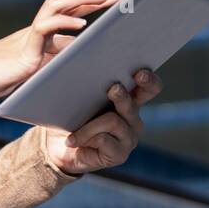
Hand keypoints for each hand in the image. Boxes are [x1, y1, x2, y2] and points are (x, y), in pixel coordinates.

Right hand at [0, 0, 128, 103]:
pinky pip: (43, 28)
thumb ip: (55, 64)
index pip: (70, 11)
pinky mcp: (23, 51)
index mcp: (40, 36)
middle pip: (68, 3)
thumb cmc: (0, 83)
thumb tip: (83, 61)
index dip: (93, 2)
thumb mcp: (37, 73)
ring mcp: (28, 38)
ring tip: (105, 0)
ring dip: (82, 0)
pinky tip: (82, 26)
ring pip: (56, 7)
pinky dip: (63, 23)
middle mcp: (35, 31)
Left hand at [44, 68, 163, 174]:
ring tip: (70, 129)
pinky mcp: (120, 154)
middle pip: (133, 104)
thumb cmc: (68, 118)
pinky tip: (72, 141)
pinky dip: (84, 137)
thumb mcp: (75, 95)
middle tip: (113, 89)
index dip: (149, 80)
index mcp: (128, 99)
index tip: (140, 72)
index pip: (149, 87)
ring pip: (112, 121)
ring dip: (88, 125)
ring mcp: (129, 137)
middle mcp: (133, 118)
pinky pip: (103, 139)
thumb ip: (79, 76)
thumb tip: (67, 53)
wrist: (60, 149)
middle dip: (122, 96)